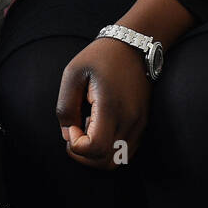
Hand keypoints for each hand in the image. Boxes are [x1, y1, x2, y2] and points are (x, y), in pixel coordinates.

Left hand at [56, 37, 150, 169]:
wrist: (135, 44)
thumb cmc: (101, 56)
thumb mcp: (73, 73)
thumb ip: (65, 106)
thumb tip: (67, 134)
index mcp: (111, 107)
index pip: (95, 148)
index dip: (77, 146)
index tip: (72, 124)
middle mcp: (129, 120)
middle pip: (106, 163)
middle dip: (84, 156)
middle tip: (74, 132)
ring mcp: (139, 124)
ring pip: (117, 161)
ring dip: (97, 154)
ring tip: (88, 127)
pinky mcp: (142, 124)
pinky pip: (125, 151)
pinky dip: (108, 149)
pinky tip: (100, 126)